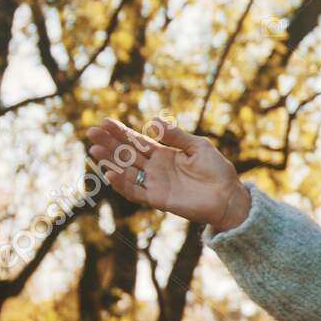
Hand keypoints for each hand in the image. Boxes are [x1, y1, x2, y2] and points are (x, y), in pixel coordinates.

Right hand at [85, 117, 247, 230]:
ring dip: (110, 162)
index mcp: (163, 154)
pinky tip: (110, 174)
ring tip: (95, 150)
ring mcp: (154, 183)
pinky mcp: (158, 199)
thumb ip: (176, 136)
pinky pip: (135, 192)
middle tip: (91, 132)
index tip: (104, 121)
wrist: (229, 197)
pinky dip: (122, 184)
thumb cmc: (218, 170)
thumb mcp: (199, 146)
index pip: (136, 141)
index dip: (120, 132)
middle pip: (126, 154)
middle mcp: (155, 168)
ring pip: (126, 171)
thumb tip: (153, 122)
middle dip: (109, 143)